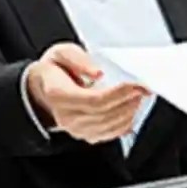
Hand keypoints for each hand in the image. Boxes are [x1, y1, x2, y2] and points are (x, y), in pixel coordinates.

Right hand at [26, 42, 147, 143]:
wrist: (43, 88)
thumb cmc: (55, 69)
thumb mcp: (63, 52)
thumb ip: (79, 59)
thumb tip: (97, 73)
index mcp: (59, 94)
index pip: (94, 100)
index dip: (118, 94)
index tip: (135, 85)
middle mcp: (66, 116)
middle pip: (105, 115)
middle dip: (128, 102)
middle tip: (143, 89)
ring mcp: (75, 129)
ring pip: (109, 127)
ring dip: (129, 113)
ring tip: (139, 97)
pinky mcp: (85, 135)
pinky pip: (109, 135)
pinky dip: (124, 124)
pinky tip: (131, 111)